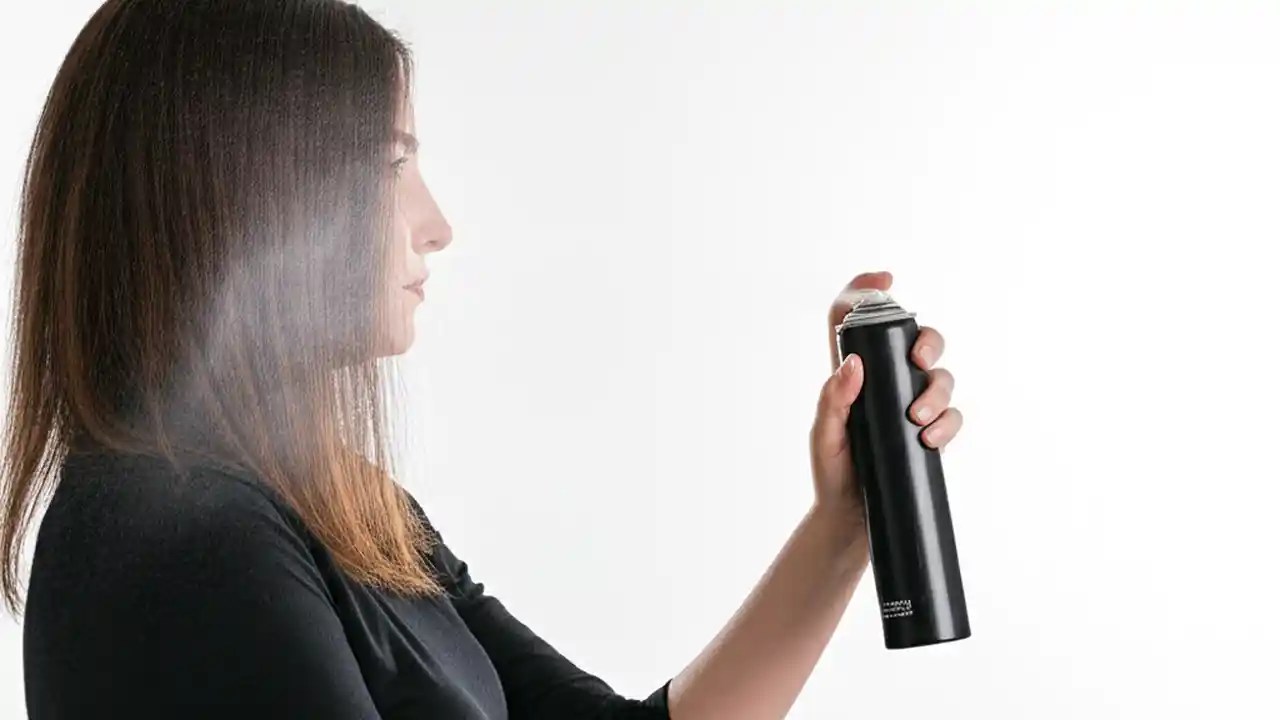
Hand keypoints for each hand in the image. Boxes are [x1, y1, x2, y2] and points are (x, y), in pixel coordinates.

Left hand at [810, 271, 964, 519]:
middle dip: (928, 339)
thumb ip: (834, 400)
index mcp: (853, 376)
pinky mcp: (930, 432)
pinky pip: (953, 415)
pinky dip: (948, 421)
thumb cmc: (832, 472)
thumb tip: (853, 364)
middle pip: (916, 340)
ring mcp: (911, 407)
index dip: (868, 292)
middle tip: (920, 358)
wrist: (852, 520)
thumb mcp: (824, 435)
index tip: (885, 277)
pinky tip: (930, 438)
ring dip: (937, 388)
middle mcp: (886, 385)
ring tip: (918, 417)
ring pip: (940, 376)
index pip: (856, 323)